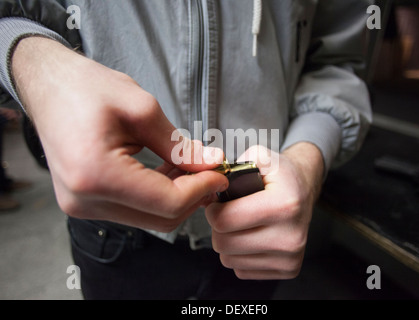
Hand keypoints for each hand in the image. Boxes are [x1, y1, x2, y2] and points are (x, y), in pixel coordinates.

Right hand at [12, 37, 227, 231]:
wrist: (47, 86)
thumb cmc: (85, 88)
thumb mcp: (141, 109)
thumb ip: (179, 145)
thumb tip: (211, 163)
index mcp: (97, 175)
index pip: (167, 203)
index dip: (201, 190)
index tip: (219, 173)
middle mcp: (85, 200)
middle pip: (160, 219)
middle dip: (192, 197)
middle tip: (210, 172)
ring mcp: (82, 205)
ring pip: (149, 218)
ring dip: (176, 198)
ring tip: (190, 169)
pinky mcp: (85, 203)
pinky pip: (133, 210)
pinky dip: (157, 197)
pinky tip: (167, 173)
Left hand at [205, 143, 323, 278]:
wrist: (305, 190)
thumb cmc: (281, 176)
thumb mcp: (261, 156)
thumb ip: (233, 165)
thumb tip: (210, 183)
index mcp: (284, 205)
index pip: (225, 220)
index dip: (213, 210)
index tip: (217, 205)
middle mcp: (291, 235)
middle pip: (224, 244)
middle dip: (218, 227)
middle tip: (227, 215)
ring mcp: (291, 256)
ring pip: (229, 260)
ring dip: (228, 243)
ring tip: (240, 225)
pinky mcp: (288, 269)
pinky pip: (242, 270)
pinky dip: (240, 255)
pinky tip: (251, 238)